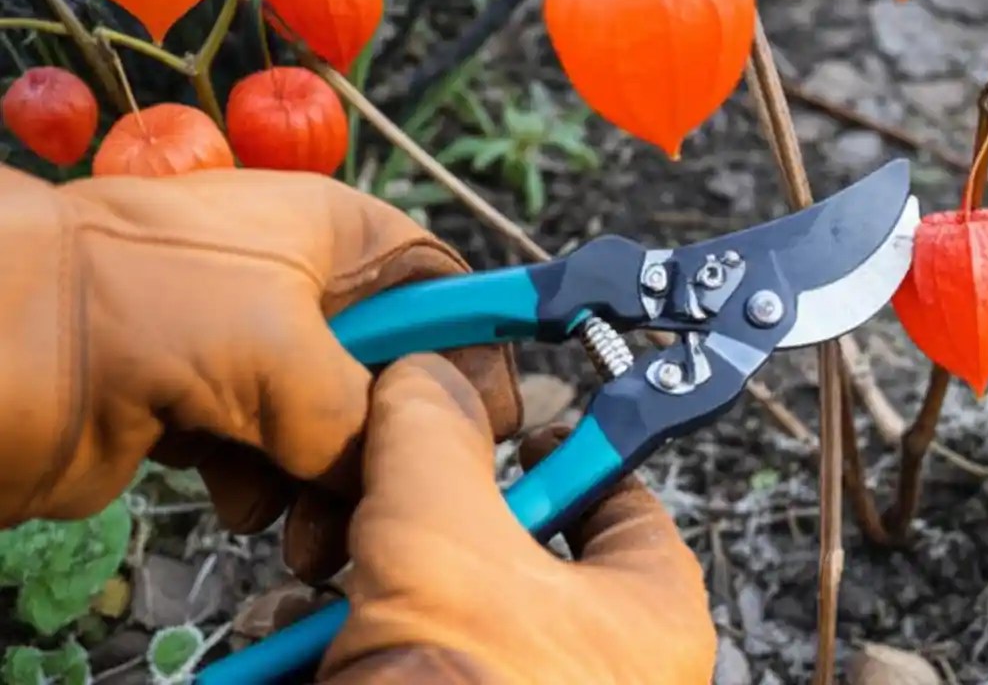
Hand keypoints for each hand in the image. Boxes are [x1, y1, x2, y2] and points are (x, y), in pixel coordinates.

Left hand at [0, 165, 520, 580]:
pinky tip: (244, 504)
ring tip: (304, 530)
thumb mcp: (287, 355)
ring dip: (332, 491)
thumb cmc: (136, 303)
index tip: (480, 429)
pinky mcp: (210, 411)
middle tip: (388, 503)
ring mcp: (253, 352)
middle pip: (395, 377)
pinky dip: (272, 495)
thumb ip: (368, 421)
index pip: (445, 291)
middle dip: (393, 448)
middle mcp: (304, 289)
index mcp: (339, 235)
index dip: (469, 357)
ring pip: (337, 434)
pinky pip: (278, 464)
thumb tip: (394, 476)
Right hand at [319, 354, 716, 683]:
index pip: (620, 495)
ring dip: (368, 590)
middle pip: (514, 553)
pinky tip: (291, 650)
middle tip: (372, 508)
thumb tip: (423, 378)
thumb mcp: (441, 534)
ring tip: (310, 585)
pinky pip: (417, 672)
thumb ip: (433, 437)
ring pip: (450, 618)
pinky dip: (353, 653)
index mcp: (650, 612)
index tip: (502, 429)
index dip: (556, 446)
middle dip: (422, 525)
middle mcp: (609, 670)